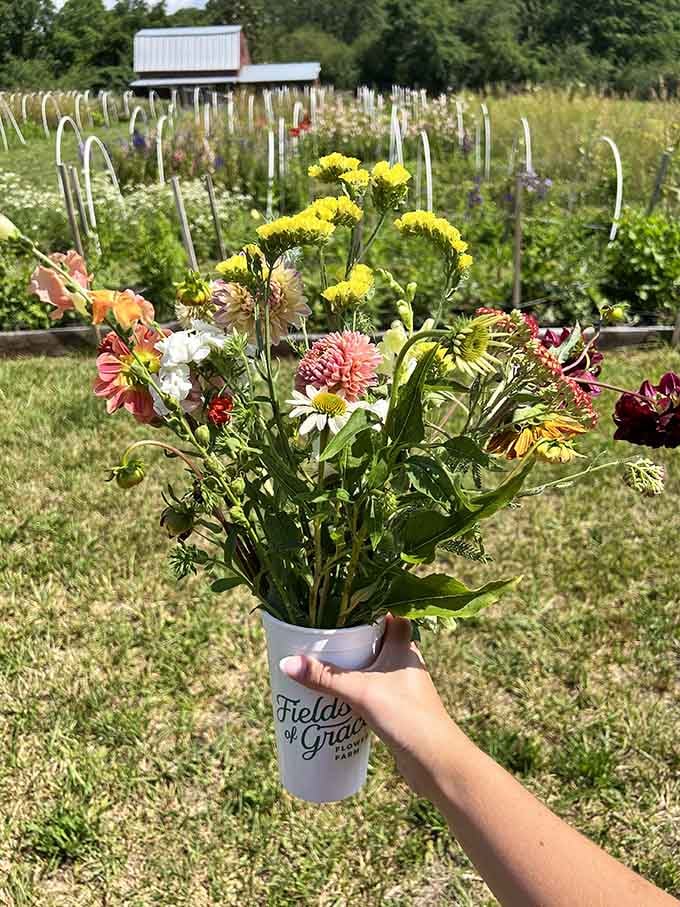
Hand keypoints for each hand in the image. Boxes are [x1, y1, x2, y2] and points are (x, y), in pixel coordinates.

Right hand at [280, 614, 463, 797]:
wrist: (437, 762)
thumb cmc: (408, 716)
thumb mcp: (362, 692)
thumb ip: (326, 677)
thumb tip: (286, 663)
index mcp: (404, 645)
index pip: (386, 613)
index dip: (365, 606)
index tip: (337, 604)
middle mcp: (404, 660)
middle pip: (374, 639)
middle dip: (348, 638)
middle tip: (318, 635)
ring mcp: (401, 685)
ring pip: (371, 666)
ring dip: (350, 665)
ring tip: (319, 662)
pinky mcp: (396, 708)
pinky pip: (369, 689)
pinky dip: (353, 688)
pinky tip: (334, 694)